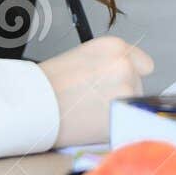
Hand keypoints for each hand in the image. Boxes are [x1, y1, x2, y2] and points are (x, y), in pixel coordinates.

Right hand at [38, 35, 153, 147]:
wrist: (30, 103)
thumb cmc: (48, 83)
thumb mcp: (82, 59)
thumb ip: (108, 65)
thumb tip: (124, 79)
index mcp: (115, 47)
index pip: (144, 65)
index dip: (131, 77)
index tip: (118, 85)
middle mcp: (125, 65)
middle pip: (138, 87)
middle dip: (121, 95)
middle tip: (93, 101)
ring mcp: (126, 91)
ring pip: (132, 107)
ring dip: (117, 112)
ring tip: (88, 112)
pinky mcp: (121, 116)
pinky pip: (126, 124)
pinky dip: (114, 127)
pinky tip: (91, 123)